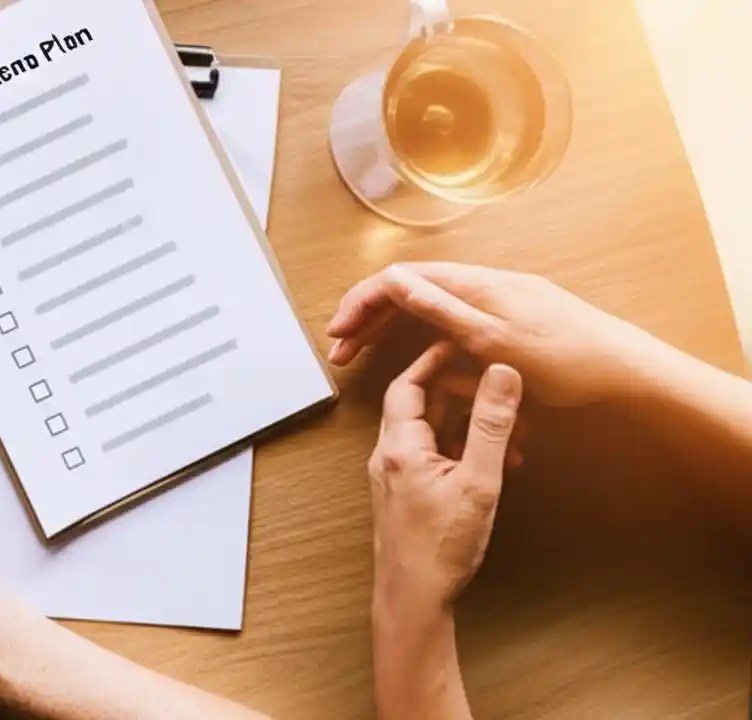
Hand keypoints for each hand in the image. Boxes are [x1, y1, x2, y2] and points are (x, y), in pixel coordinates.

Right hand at [327, 263, 659, 405]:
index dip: (361, 303)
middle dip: (367, 318)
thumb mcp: (491, 338)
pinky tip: (412, 351)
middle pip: (407, 290)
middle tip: (339, 351)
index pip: (398, 281)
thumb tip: (392, 280)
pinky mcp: (504, 316)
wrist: (620, 366)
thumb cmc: (562, 358)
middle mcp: (478, 285)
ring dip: (389, 327)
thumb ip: (439, 308)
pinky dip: (418, 333)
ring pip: (425, 305)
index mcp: (470, 286)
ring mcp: (491, 299)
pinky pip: (446, 317)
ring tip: (362, 354)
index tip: (337, 335)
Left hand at [369, 343, 522, 608]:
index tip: (463, 342)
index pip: (408, 384)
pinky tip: (497, 462)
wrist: (414, 600)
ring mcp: (397, 476)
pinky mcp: (409, 494)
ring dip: (469, 424)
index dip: (434, 359)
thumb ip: (491, 425)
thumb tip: (502, 372)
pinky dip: (463, 450)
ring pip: (432, 431)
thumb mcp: (478, 482)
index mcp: (399, 446)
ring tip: (511, 429)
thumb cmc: (441, 548)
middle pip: (420, 404)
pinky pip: (435, 456)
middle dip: (461, 391)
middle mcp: (390, 455)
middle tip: (499, 384)